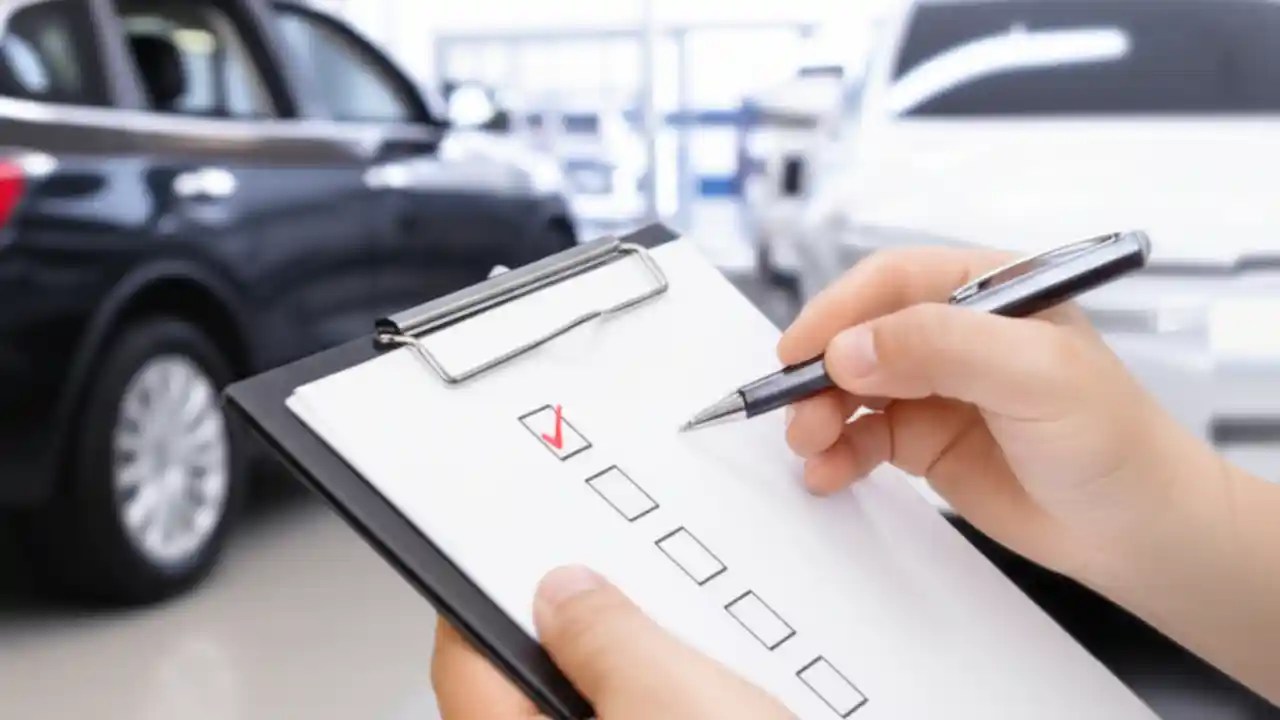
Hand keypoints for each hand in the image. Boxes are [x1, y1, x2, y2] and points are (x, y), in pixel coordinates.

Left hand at [432, 565, 790, 719]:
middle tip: (620, 599)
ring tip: (681, 662)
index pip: (464, 661)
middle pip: (527, 692)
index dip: (488, 592)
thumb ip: (602, 630)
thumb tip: (564, 593)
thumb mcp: (669, 695)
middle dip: (572, 638)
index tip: (516, 551)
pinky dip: (655, 711)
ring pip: (588, 716)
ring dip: (625, 678)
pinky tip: (705, 703)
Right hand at [777, 246, 1220, 584]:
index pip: (893, 280)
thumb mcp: (1033, 375)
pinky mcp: (923, 438)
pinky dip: (836, 452)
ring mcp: (935, 387)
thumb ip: (941, 348)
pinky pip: (861, 436)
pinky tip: (827, 473)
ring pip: (851, 387)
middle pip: (860, 333)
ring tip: (809, 447)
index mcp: (988, 289)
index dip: (840, 310)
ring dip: (819, 413)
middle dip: (820, 370)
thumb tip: (848, 349)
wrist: (1137, 530)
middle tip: (796, 409)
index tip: (801, 350)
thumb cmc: (1110, 438)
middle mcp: (953, 332)